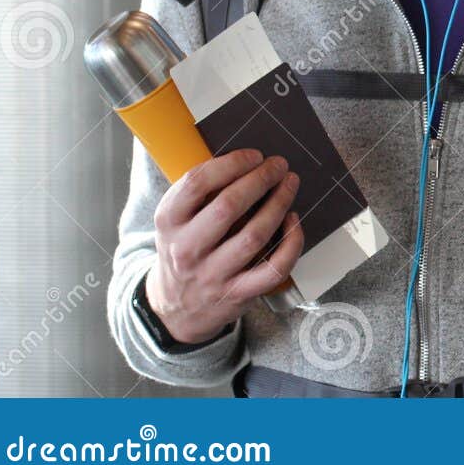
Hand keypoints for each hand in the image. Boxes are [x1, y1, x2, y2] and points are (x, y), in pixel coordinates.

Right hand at [146, 149, 303, 343]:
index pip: (196, 184)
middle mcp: (186, 249)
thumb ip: (199, 192)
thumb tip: (244, 158)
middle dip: (260, 179)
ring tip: (290, 184)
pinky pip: (273, 268)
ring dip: (279, 204)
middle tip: (279, 165)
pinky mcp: (237, 294)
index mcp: (169, 223)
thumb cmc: (184, 249)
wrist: (175, 308)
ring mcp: (212, 274)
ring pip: (254, 236)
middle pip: (228, 207)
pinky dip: (291, 243)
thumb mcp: (175, 221)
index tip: (254, 155)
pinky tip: (294, 221)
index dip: (231, 164)